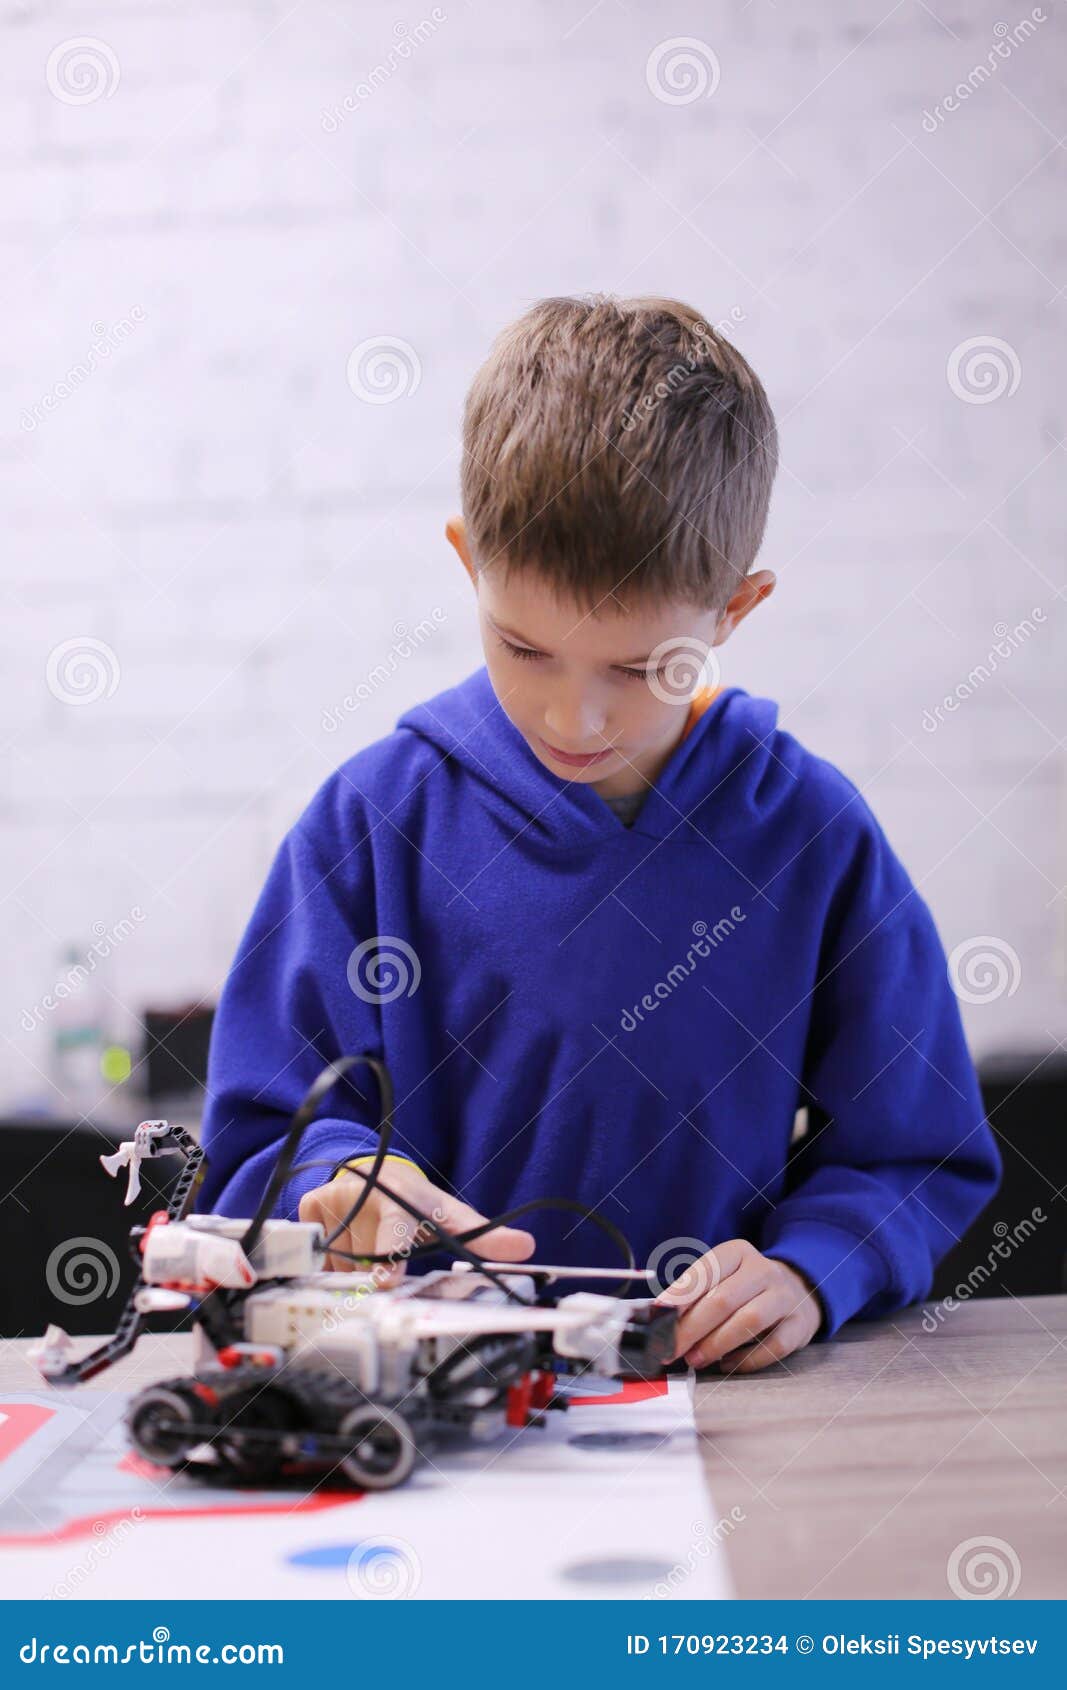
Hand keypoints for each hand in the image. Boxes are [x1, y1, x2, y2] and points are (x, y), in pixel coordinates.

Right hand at [298, 1160, 535, 1284]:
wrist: (378, 1176)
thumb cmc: (419, 1205)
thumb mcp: (450, 1217)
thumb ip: (485, 1235)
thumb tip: (527, 1246)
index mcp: (403, 1195)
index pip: (395, 1229)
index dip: (390, 1255)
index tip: (386, 1281)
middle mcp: (365, 1192)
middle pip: (366, 1260)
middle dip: (376, 1273)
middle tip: (385, 1273)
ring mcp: (335, 1198)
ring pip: (343, 1264)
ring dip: (358, 1270)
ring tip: (373, 1246)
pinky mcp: (312, 1205)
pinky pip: (321, 1257)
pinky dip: (335, 1262)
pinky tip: (350, 1243)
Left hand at [653, 1239, 822, 1373]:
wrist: (797, 1290)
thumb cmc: (745, 1288)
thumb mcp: (721, 1278)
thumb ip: (693, 1294)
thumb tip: (659, 1317)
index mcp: (738, 1252)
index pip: (706, 1271)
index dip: (681, 1294)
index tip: (659, 1314)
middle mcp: (764, 1270)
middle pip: (724, 1299)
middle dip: (692, 1328)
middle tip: (671, 1349)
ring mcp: (786, 1297)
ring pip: (749, 1321)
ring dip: (716, 1344)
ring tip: (695, 1359)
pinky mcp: (800, 1325)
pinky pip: (773, 1346)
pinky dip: (746, 1359)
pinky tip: (726, 1364)